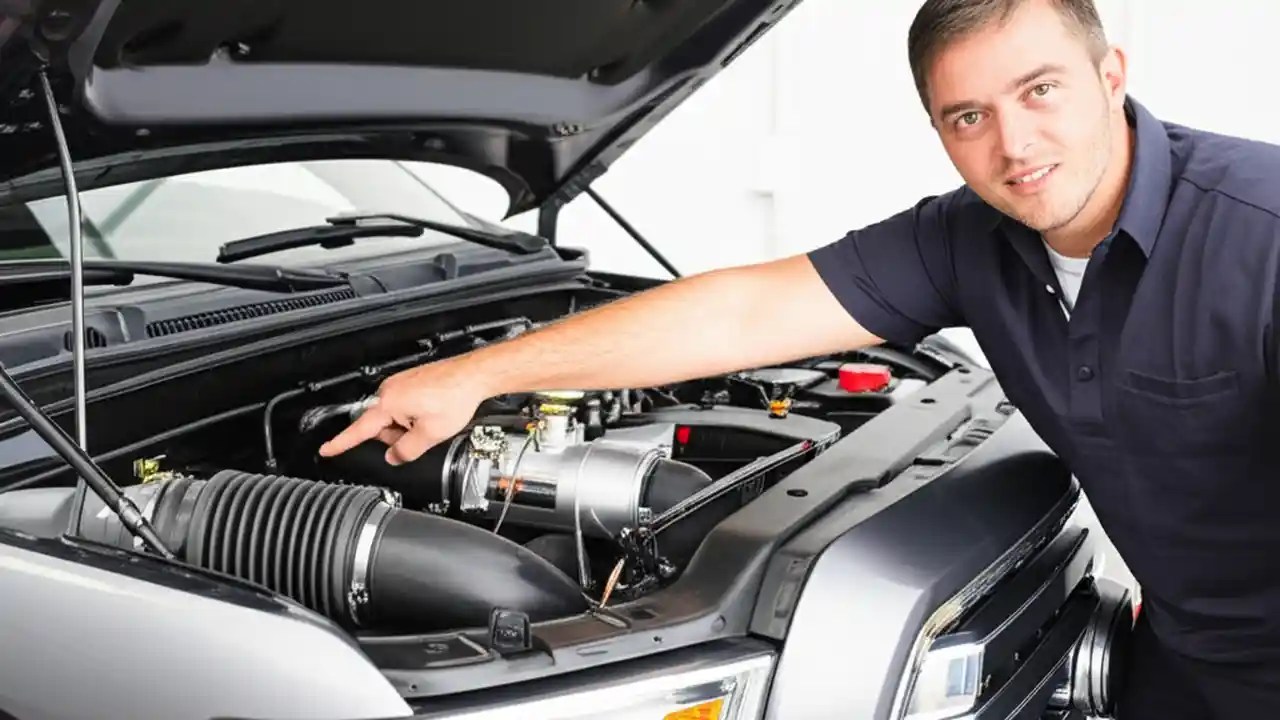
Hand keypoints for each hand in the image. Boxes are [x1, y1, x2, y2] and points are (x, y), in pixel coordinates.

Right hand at [318, 361, 486, 464]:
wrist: (473, 375)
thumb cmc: (455, 396)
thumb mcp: (431, 434)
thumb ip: (407, 450)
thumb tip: (394, 457)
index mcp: (389, 403)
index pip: (359, 429)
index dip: (341, 443)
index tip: (326, 449)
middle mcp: (390, 390)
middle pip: (381, 425)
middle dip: (396, 435)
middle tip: (421, 434)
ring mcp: (400, 383)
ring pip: (394, 416)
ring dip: (407, 425)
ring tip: (430, 420)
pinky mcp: (410, 381)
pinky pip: (403, 405)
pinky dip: (414, 414)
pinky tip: (432, 412)